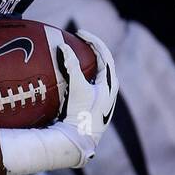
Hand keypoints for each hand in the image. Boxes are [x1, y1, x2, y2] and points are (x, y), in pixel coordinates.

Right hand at [52, 29, 117, 164]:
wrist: (78, 141)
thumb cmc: (80, 115)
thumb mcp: (77, 88)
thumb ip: (71, 66)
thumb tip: (63, 46)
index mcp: (111, 85)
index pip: (105, 55)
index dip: (93, 41)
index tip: (79, 32)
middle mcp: (110, 92)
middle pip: (104, 64)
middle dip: (92, 50)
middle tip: (79, 41)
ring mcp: (103, 101)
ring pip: (99, 75)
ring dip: (89, 63)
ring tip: (76, 55)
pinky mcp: (94, 108)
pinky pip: (91, 85)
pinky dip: (83, 76)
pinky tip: (71, 77)